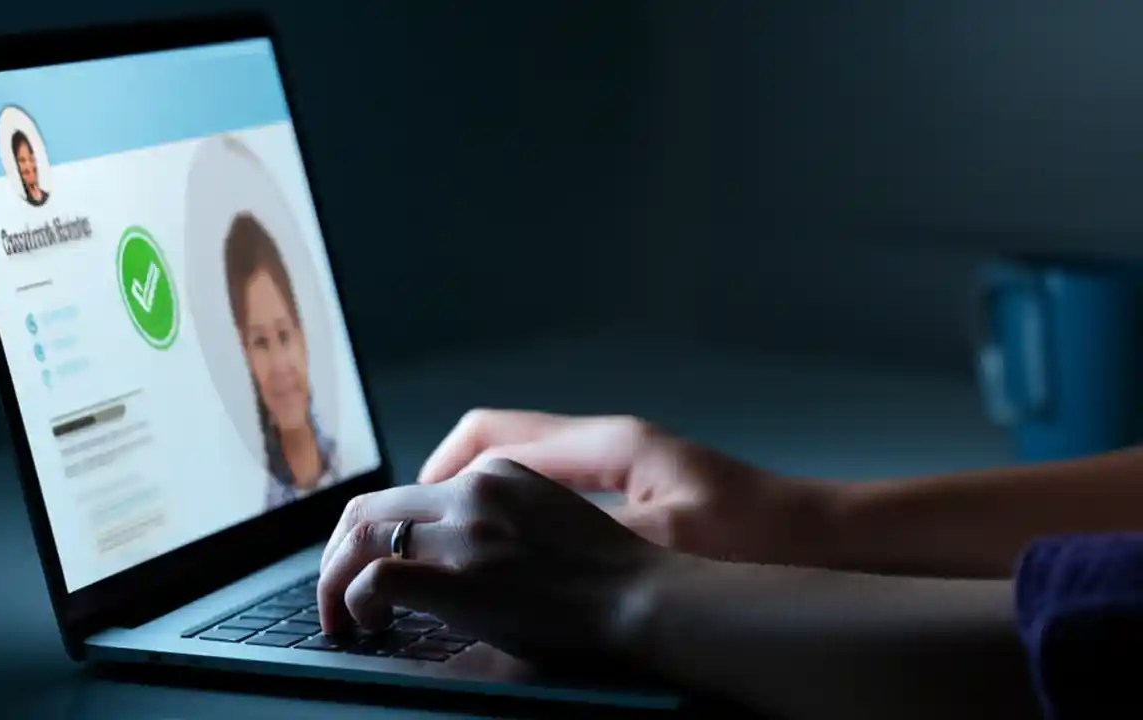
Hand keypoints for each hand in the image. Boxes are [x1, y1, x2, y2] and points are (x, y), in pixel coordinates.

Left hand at [316, 457, 667, 662]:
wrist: (641, 598)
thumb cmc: (607, 576)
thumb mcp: (549, 520)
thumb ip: (501, 521)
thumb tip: (452, 554)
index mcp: (496, 475)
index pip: (407, 494)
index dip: (372, 532)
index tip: (365, 565)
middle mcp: (474, 492)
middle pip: (368, 507)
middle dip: (335, 554)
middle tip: (332, 594)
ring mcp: (466, 533)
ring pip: (361, 537)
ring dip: (335, 580)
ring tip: (338, 617)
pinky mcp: (460, 578)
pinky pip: (378, 578)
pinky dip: (356, 600)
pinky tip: (369, 622)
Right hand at [417, 409, 844, 566]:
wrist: (825, 538)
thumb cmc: (758, 536)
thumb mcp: (669, 541)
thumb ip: (588, 540)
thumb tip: (509, 548)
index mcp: (606, 443)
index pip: (493, 436)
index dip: (440, 471)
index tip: (408, 513)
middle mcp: (605, 442)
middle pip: (498, 441)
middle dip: (446, 476)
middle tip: (412, 528)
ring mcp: (619, 463)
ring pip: (522, 464)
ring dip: (477, 493)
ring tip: (445, 542)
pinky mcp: (634, 488)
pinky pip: (551, 488)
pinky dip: (514, 510)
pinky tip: (509, 552)